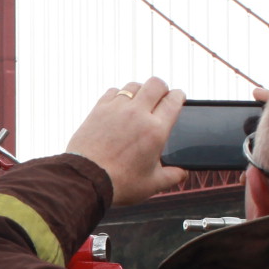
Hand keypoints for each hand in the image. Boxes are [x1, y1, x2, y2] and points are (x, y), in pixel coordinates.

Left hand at [65, 75, 185, 205]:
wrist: (86, 180)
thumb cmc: (120, 184)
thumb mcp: (152, 184)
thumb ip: (172, 177)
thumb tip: (183, 173)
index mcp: (156, 130)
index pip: (173, 100)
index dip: (179, 96)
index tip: (178, 98)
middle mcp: (138, 114)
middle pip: (156, 84)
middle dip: (162, 88)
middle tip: (161, 97)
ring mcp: (117, 109)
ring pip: (134, 85)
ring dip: (140, 90)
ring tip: (140, 101)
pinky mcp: (99, 109)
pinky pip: (113, 91)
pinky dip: (119, 95)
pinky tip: (119, 106)